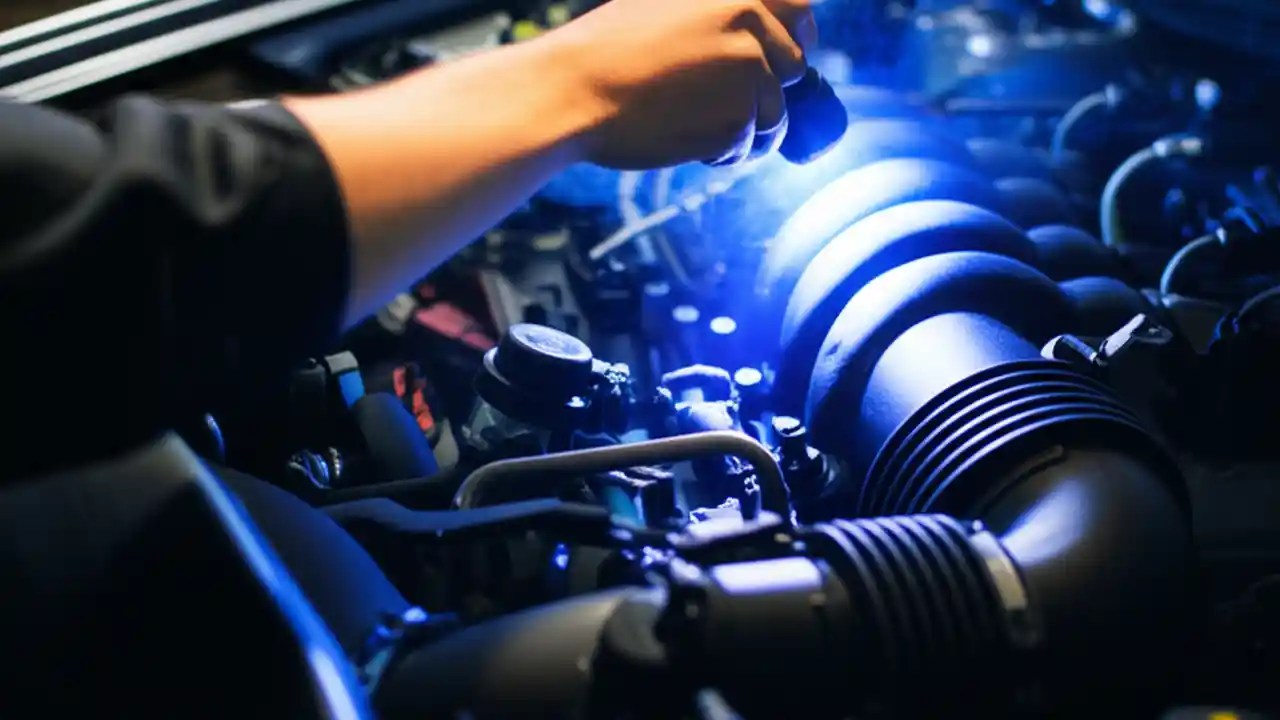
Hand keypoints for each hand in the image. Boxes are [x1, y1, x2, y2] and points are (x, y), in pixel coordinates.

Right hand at [545, 0, 817, 168]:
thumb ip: (718, 15)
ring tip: (689, 122)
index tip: (782, 59)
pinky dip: (722, 152)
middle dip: (768, 89)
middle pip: (793, 66)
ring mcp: (748, 72)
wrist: (571, 91)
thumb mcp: (664, 6)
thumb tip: (764, 36)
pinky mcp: (738, 120)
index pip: (800, 9)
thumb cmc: (606, 51)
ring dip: (743, 128)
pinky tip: (681, 138)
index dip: (796, 37)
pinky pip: (748, 146)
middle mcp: (750, 22)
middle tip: (722, 102)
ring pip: (775, 114)